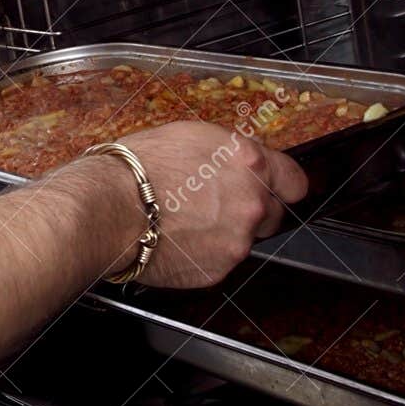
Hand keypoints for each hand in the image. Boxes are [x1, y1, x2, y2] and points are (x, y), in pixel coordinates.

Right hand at [111, 122, 307, 289]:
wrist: (109, 207)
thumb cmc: (139, 167)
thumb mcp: (192, 136)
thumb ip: (230, 154)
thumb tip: (240, 163)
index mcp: (250, 163)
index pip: (295, 181)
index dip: (283, 186)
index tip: (276, 190)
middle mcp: (253, 203)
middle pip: (275, 215)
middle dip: (254, 211)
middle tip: (218, 205)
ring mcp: (237, 240)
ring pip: (244, 240)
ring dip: (225, 233)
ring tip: (186, 221)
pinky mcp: (218, 270)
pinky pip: (220, 261)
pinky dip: (204, 254)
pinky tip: (178, 239)